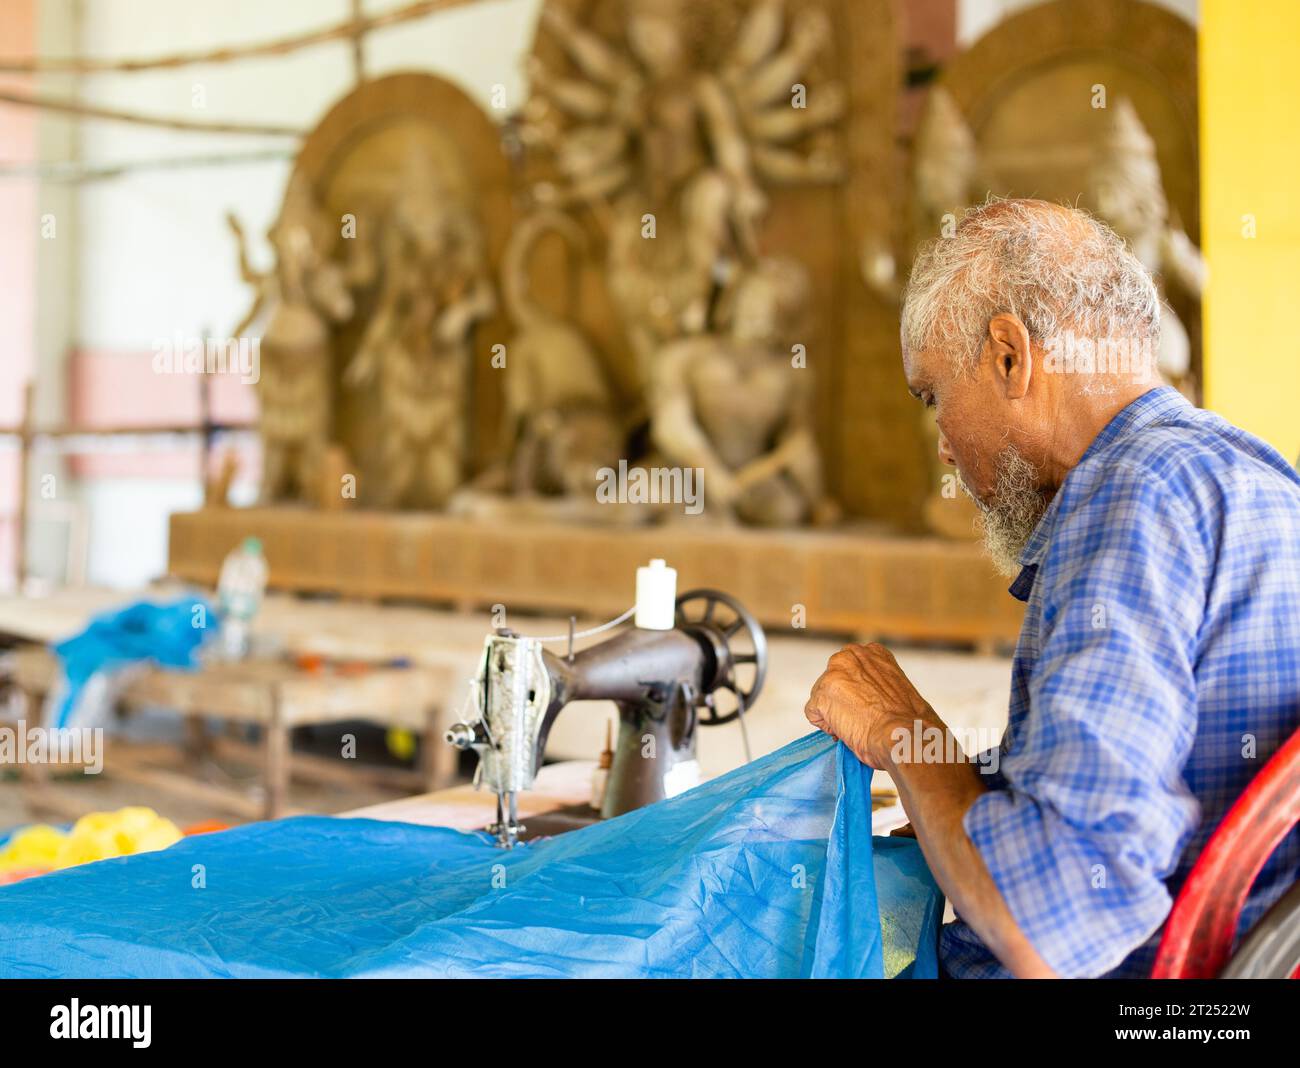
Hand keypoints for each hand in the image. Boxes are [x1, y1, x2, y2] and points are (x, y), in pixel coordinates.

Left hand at [803, 643, 934, 767]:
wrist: (903, 734)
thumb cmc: (910, 721)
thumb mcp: (898, 688)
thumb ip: (878, 686)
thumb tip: (868, 703)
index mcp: (873, 652)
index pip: (851, 670)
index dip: (857, 693)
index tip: (867, 707)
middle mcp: (850, 656)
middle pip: (833, 681)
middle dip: (841, 701)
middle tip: (859, 720)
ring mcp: (833, 674)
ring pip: (822, 698)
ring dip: (833, 714)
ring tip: (856, 727)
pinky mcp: (821, 695)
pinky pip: (814, 714)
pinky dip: (827, 727)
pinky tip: (846, 732)